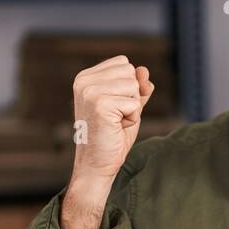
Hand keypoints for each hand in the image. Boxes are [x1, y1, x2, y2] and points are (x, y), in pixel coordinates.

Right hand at [62, 56, 153, 228]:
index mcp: (85, 77)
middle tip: (116, 118)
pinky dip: (132, 118)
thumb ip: (137, 87)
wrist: (97, 164)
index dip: (128, 88)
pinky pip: (134, 103)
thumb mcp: (128, 106)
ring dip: (132, 107)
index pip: (123, 63)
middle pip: (130, 72)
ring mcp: (90, 92)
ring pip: (133, 86)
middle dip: (131, 97)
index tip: (114, 108)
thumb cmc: (112, 136)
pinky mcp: (100, 105)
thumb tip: (144, 70)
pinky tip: (116, 128)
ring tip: (116, 122)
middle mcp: (84, 81)